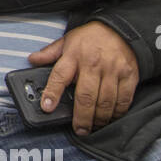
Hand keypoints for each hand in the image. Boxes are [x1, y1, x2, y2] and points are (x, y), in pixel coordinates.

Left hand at [27, 21, 138, 136]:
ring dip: (99, 118)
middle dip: (81, 117)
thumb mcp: (67, 41)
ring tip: (93, 127)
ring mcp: (113, 70)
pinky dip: (117, 112)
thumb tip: (32, 60)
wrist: (120, 29)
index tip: (47, 107)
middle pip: (85, 96)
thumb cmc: (90, 38)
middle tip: (79, 130)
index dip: (52, 93)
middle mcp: (93, 64)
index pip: (59, 76)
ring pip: (105, 101)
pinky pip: (123, 99)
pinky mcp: (129, 75)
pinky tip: (110, 117)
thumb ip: (50, 53)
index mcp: (74, 56)